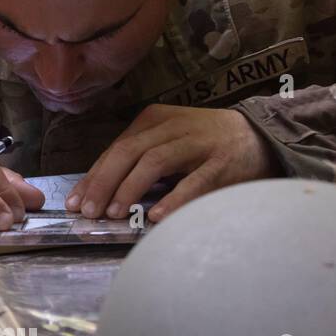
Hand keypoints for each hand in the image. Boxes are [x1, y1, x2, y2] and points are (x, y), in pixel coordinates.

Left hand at [65, 105, 278, 223]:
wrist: (260, 136)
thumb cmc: (203, 144)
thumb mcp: (167, 140)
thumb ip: (137, 159)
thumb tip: (99, 190)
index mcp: (154, 119)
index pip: (115, 149)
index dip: (93, 176)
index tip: (75, 203)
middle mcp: (173, 127)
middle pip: (128, 152)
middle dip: (104, 183)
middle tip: (90, 211)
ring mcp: (198, 143)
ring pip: (154, 162)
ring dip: (130, 189)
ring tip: (114, 213)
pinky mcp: (222, 162)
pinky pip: (193, 182)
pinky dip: (172, 199)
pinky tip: (155, 215)